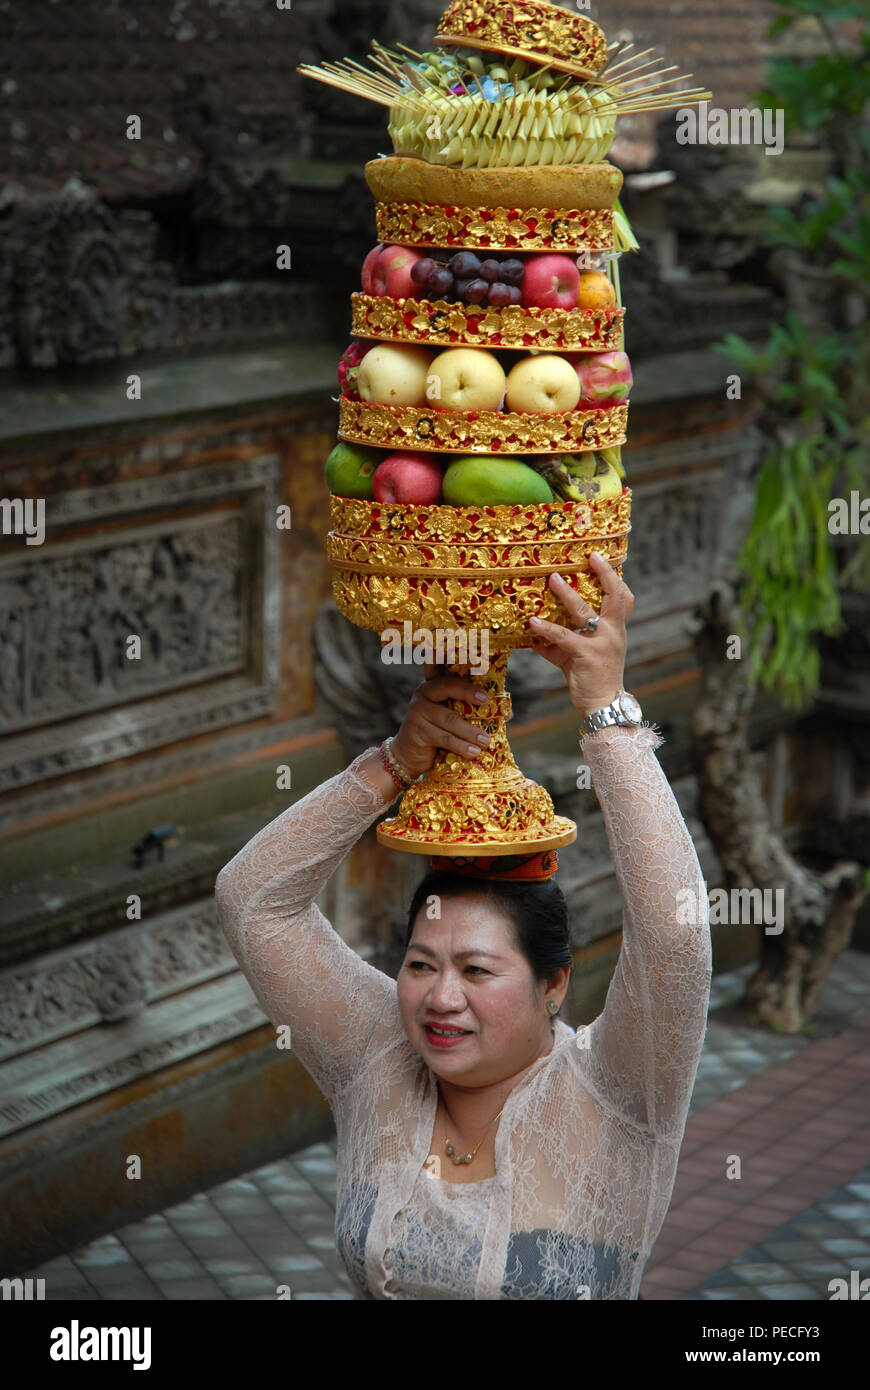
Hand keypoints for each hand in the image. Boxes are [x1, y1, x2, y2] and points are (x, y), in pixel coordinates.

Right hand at [391, 664, 499, 779]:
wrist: (411, 756)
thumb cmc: (438, 733)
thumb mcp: (457, 718)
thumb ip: (476, 712)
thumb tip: (507, 713)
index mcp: (436, 684)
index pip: (441, 664)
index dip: (449, 654)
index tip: (468, 647)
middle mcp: (424, 693)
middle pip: (446, 685)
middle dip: (467, 691)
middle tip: (487, 700)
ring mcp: (418, 711)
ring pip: (448, 718)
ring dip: (469, 730)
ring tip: (486, 740)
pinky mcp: (417, 731)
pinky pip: (443, 737)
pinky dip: (461, 745)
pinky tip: (474, 752)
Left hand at [528, 552, 633, 717]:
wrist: (604, 706)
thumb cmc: (592, 678)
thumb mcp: (580, 656)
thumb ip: (562, 641)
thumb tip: (534, 631)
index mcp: (616, 630)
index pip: (623, 598)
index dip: (614, 577)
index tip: (600, 558)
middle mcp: (613, 633)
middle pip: (614, 596)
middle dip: (603, 574)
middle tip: (589, 556)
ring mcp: (602, 643)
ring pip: (584, 612)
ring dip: (566, 594)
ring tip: (551, 579)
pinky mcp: (586, 655)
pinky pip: (564, 637)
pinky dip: (547, 628)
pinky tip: (532, 622)